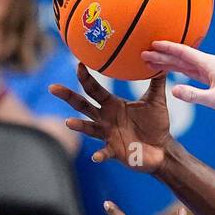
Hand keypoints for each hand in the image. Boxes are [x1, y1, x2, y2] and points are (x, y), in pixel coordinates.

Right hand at [50, 63, 172, 170]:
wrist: (162, 148)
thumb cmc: (156, 123)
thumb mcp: (156, 99)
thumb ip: (157, 80)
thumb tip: (160, 57)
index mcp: (112, 104)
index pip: (94, 89)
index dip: (86, 78)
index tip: (78, 64)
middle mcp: (105, 118)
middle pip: (82, 105)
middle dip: (68, 96)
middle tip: (53, 87)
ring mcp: (107, 135)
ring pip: (88, 128)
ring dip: (79, 126)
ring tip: (68, 122)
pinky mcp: (114, 151)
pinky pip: (104, 152)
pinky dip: (99, 155)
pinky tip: (95, 157)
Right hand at [141, 41, 214, 118]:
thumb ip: (194, 95)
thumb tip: (173, 90)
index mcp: (209, 64)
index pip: (184, 53)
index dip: (167, 48)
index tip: (152, 45)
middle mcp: (209, 63)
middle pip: (181, 57)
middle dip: (162, 55)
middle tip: (143, 54)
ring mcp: (211, 69)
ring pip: (185, 63)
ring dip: (169, 62)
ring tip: (152, 61)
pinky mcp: (213, 76)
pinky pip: (192, 70)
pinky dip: (180, 69)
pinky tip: (172, 68)